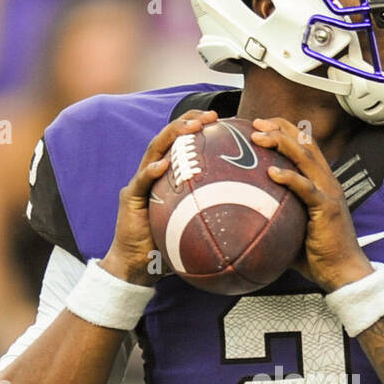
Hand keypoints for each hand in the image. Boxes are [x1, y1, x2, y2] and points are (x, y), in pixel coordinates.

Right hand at [101, 109, 218, 284]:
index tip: (224, 120)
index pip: (184, 144)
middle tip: (211, 115)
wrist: (135, 267)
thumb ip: (216, 217)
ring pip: (154, 150)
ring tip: (191, 127)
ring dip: (173, 135)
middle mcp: (152, 173)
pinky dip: (152, 171)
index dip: (200, 128)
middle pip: (169, 138)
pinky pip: (142, 181)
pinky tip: (164, 165)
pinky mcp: (131, 198)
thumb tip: (253, 220)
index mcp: (168, 177)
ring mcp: (140, 183)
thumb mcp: (197, 229)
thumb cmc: (168, 251)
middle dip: (189, 121)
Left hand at [251, 117, 372, 291]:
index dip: (284, 130)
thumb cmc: (318, 255)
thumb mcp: (293, 228)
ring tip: (258, 137)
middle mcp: (327, 181)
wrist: (343, 272)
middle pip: (305, 142)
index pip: (305, 145)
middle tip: (255, 124)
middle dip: (280, 128)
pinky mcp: (327, 209)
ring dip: (281, 143)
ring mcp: (329, 193)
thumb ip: (275, 216)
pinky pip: (306, 188)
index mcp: (321, 182)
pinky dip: (289, 177)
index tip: (260, 125)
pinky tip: (270, 172)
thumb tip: (243, 219)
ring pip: (306, 157)